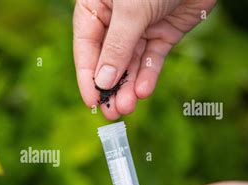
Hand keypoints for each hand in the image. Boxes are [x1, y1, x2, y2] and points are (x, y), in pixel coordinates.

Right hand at [73, 0, 215, 118]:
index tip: (92, 102)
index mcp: (95, 8)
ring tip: (127, 108)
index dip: (87, 77)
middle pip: (108, 60)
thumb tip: (102, 82)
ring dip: (129, 86)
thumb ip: (116, 48)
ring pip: (130, 63)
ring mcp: (139, 28)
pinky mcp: (162, 33)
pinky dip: (148, 74)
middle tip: (112, 112)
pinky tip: (144, 91)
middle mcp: (114, 20)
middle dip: (111, 87)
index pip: (85, 47)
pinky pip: (151, 59)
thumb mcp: (130, 11)